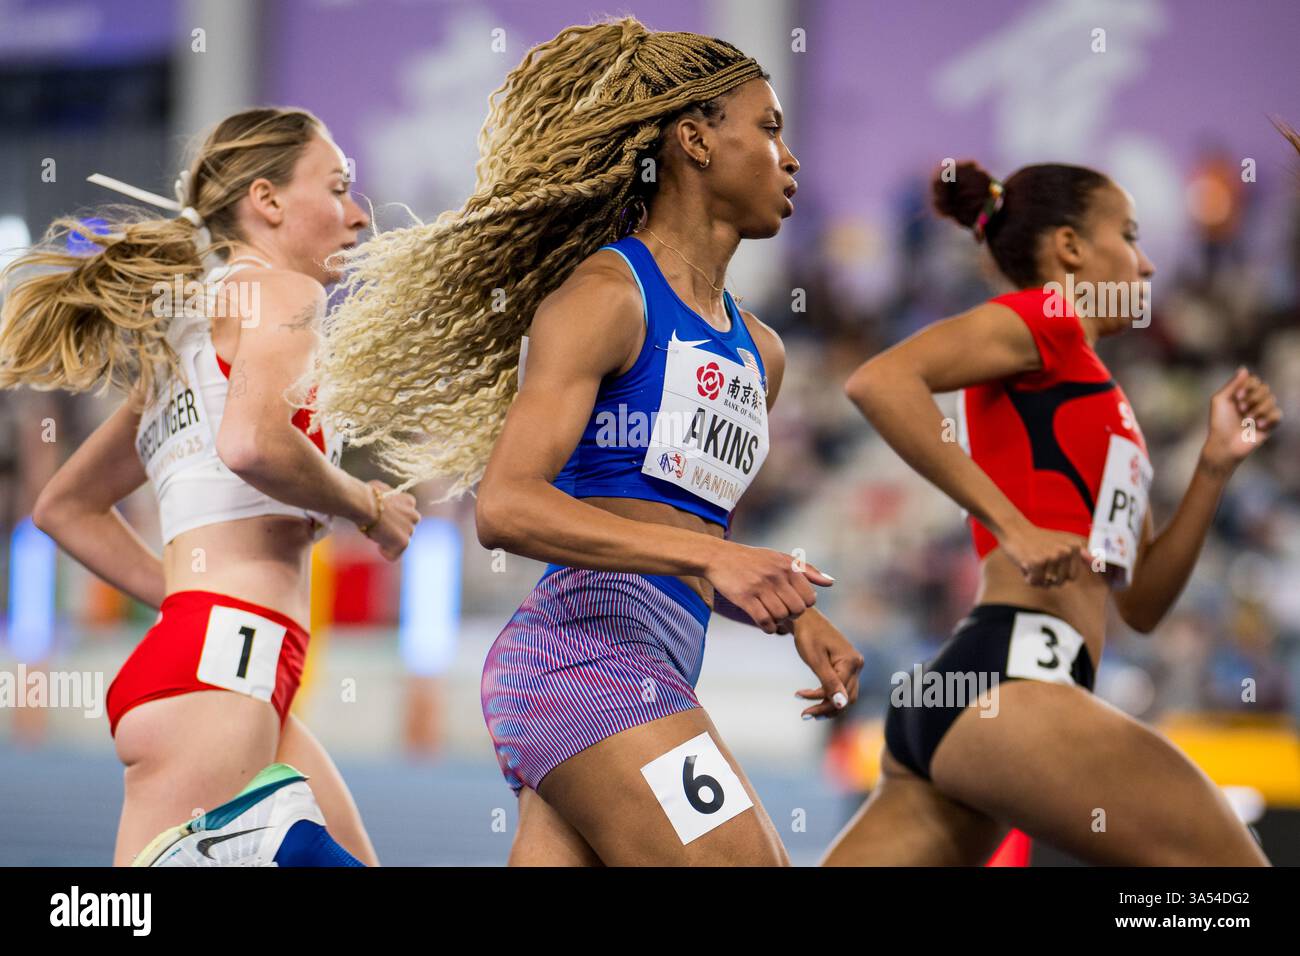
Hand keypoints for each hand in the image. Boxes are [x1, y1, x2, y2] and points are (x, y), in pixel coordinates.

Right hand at [362, 480, 419, 560]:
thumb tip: (381, 496)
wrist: (364, 504)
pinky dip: (385, 553)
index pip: (405, 517)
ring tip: (376, 533)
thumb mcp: (380, 490)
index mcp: (410, 501)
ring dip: (388, 542)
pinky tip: (378, 544)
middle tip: (377, 529)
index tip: (380, 520)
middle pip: (405, 531)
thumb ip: (387, 497)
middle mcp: (415, 516)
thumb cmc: (366, 495)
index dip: (392, 521)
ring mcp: (411, 530)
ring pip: (400, 543)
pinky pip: (394, 555)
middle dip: (393, 532)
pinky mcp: (404, 542)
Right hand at [704, 540, 834, 633]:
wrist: (719, 557)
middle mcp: (776, 576)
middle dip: (792, 615)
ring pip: (781, 617)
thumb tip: (831, 582)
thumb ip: (808, 571)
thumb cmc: (753, 559)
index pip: (810, 598)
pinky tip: (765, 623)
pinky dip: (768, 627)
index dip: (803, 605)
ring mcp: (760, 587)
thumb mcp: (781, 558)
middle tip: (782, 611)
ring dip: (778, 622)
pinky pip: (764, 621)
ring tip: (772, 615)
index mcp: (787, 567)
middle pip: (797, 610)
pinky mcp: (745, 598)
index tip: (792, 603)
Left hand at [792, 611, 863, 718]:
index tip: (800, 702)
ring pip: (846, 695)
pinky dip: (829, 696)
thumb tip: (842, 705)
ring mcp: (854, 665)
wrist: (805, 618)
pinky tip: (813, 698)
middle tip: (804, 714)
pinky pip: (842, 687)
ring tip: (808, 712)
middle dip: (826, 708)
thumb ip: (829, 682)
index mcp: (851, 662)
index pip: (840, 693)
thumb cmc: (808, 635)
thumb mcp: (815, 660)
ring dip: (829, 706)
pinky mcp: (847, 666)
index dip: (821, 702)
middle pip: (846, 698)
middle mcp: (857, 664)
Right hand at [996, 517, 1090, 587]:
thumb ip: (1081, 554)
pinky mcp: (1037, 562)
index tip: (1050, 559)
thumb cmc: (1037, 540)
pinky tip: (1024, 563)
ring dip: (1037, 577)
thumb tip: (1099, 563)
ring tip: (1032, 561)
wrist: (1014, 529)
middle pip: (1060, 582)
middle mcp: (1067, 551)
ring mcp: (1052, 556)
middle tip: (1039, 560)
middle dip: (1047, 577)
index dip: (1058, 573)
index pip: (1071, 577)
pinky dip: (1028, 577)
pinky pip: (1035, 582)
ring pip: (1047, 584)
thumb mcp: (1062, 544)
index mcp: (1075, 546)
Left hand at [1201, 367, 1281, 473]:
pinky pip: (1278, 414)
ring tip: (1247, 419)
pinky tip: (1258, 425)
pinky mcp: (1270, 424)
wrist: (1224, 444)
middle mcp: (1253, 401)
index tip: (1237, 397)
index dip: (1248, 386)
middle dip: (1253, 397)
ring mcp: (1262, 412)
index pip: (1254, 380)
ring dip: (1258, 409)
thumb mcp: (1220, 400)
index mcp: (1242, 394)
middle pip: (1264, 388)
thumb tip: (1244, 368)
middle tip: (1241, 409)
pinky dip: (1268, 418)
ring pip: (1271, 400)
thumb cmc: (1218, 423)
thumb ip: (1232, 384)